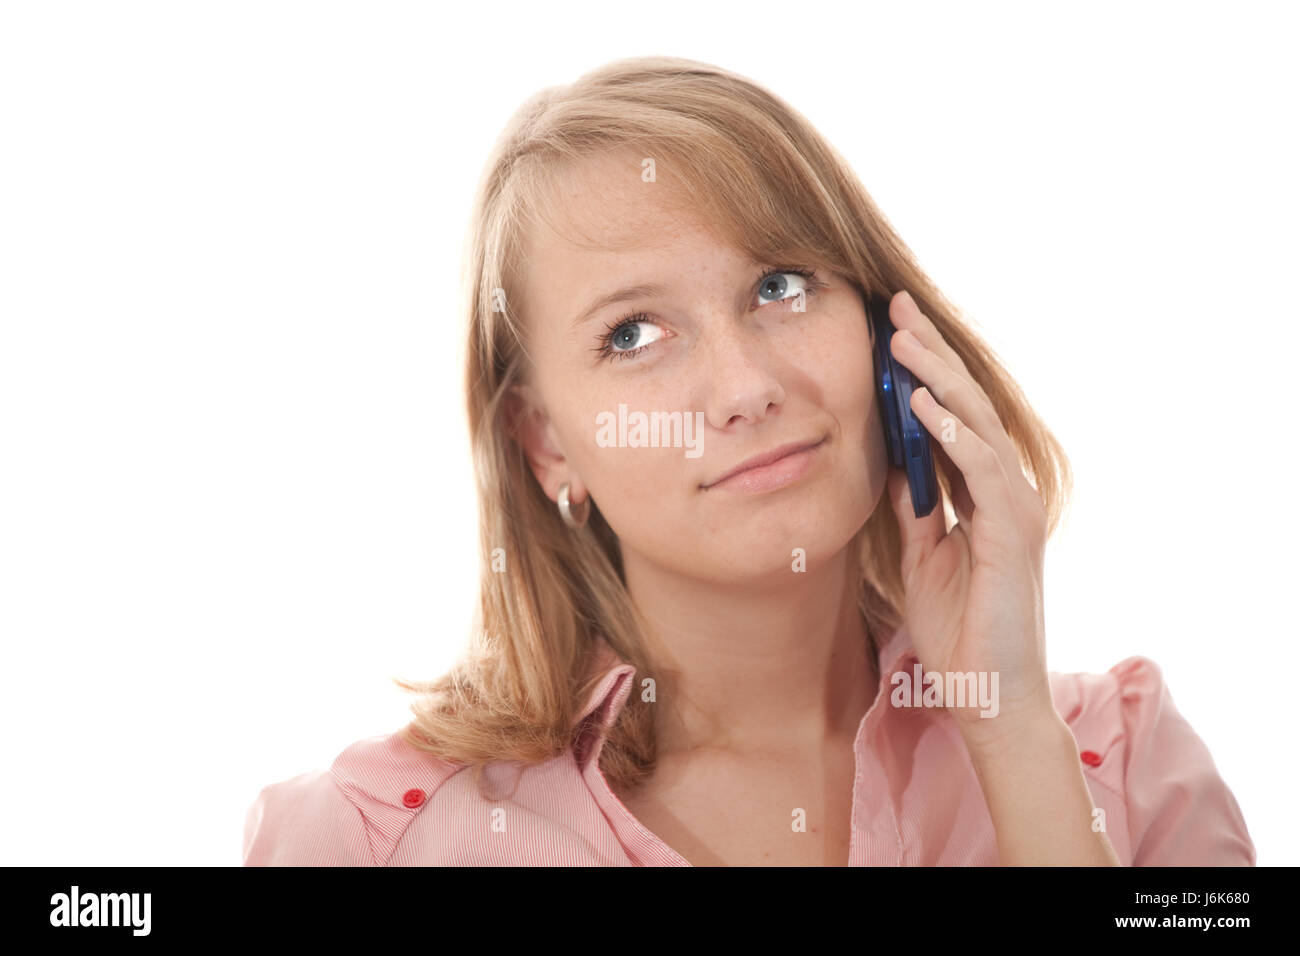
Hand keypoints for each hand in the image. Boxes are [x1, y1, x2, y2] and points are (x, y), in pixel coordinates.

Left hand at [883, 290, 1055, 751]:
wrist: (987, 693)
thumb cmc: (958, 630)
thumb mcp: (922, 556)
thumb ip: (916, 508)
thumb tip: (895, 465)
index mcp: (984, 495)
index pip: (953, 418)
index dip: (924, 372)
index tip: (888, 329)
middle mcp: (1006, 491)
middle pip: (967, 407)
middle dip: (931, 354)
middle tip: (896, 306)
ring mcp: (1015, 508)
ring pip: (976, 425)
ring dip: (939, 379)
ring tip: (903, 339)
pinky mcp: (1013, 531)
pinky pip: (981, 470)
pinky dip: (953, 434)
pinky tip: (923, 405)